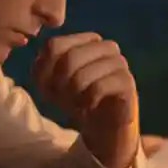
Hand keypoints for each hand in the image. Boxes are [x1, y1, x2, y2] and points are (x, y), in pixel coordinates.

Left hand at [32, 32, 139, 167]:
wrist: (104, 126)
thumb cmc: (77, 99)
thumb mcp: (51, 84)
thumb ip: (41, 68)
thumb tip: (40, 59)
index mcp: (86, 41)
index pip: (54, 45)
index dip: (45, 71)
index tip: (49, 88)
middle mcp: (105, 46)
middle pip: (69, 58)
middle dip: (60, 84)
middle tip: (64, 100)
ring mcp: (119, 62)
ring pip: (83, 74)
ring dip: (73, 95)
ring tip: (78, 103)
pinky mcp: (126, 82)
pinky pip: (98, 88)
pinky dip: (88, 101)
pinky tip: (90, 106)